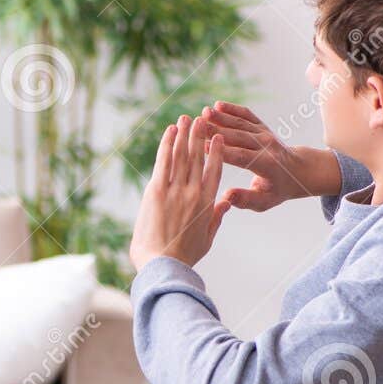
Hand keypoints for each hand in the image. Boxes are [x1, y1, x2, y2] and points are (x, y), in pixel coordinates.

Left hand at [130, 115, 229, 271]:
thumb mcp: (206, 238)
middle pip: (198, 158)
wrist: (163, 264)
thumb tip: (226, 203)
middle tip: (201, 119)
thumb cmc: (184, 256)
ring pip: (181, 155)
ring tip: (185, 118)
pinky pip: (163, 161)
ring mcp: (175, 190)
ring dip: (183, 134)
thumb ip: (216, 218)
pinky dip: (166, 144)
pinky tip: (169, 131)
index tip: (219, 138)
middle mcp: (193, 193)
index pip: (215, 171)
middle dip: (199, 136)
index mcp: (208, 204)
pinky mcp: (156, 191)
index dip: (217, 152)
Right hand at [197, 102, 340, 211]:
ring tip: (204, 112)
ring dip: (222, 117)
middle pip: (239, 136)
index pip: (241, 157)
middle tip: (197, 126)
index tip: (203, 147)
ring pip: (241, 123)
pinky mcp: (262, 126)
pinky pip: (247, 115)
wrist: (298, 171)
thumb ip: (246, 199)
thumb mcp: (265, 202)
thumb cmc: (277, 190)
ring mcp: (265, 133)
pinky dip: (233, 109)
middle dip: (217, 130)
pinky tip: (218, 105)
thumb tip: (226, 195)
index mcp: (266, 165)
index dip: (222, 151)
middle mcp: (266, 146)